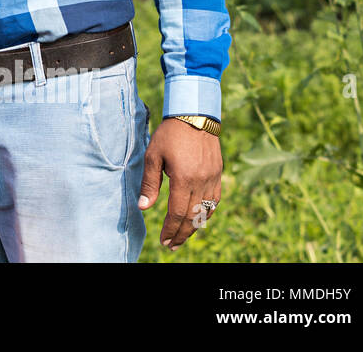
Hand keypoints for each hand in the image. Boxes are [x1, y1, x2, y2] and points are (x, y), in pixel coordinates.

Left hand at [138, 117, 223, 250]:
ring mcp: (212, 179)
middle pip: (192, 217)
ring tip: (183, 236)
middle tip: (172, 246)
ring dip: (194, 226)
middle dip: (182, 234)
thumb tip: (144, 207)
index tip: (163, 240)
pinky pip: (215, 200)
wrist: (194, 115)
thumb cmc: (169, 134)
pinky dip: (207, 213)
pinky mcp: (218, 174)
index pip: (177, 213)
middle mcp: (201, 182)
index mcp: (183, 179)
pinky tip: (198, 218)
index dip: (170, 229)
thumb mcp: (153, 156)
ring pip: (206, 211)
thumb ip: (150, 183)